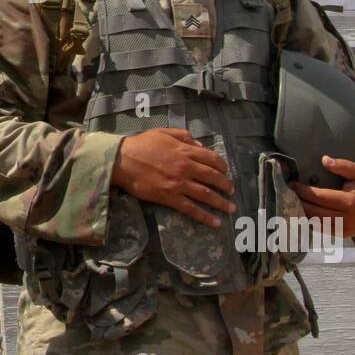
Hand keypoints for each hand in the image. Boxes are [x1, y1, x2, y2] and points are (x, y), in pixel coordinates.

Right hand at [110, 127, 235, 227]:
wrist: (123, 160)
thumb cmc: (142, 144)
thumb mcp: (165, 132)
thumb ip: (185, 137)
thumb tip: (200, 145)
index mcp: (186, 151)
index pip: (212, 159)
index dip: (223, 167)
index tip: (226, 172)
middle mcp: (187, 167)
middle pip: (213, 178)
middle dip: (226, 186)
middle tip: (231, 192)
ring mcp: (179, 184)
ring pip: (206, 195)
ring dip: (221, 203)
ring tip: (230, 209)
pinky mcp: (170, 197)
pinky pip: (191, 209)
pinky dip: (205, 216)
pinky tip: (215, 222)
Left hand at [290, 156, 354, 238]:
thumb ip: (343, 166)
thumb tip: (324, 160)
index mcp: (350, 203)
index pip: (319, 198)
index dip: (303, 191)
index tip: (292, 184)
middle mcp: (346, 220)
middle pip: (314, 212)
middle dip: (299, 202)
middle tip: (287, 192)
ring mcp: (345, 230)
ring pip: (316, 223)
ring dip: (302, 213)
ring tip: (291, 201)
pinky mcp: (343, 235)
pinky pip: (322, 229)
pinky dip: (311, 221)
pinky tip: (302, 211)